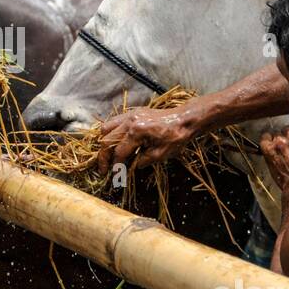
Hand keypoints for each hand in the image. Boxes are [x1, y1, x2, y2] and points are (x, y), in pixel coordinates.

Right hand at [96, 98, 220, 175]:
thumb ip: (142, 161)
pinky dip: (111, 132)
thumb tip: (130, 166)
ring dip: (104, 142)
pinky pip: (115, 121)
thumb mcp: (160, 154)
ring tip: (107, 154)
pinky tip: (115, 141)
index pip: (119, 153)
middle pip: (107, 141)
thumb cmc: (176, 137)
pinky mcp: (133, 113)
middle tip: (103, 169)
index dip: (115, 166)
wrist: (185, 119)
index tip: (114, 176)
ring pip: (106, 128)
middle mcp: (129, 122)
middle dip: (104, 157)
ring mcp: (130, 115)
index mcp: (136, 133)